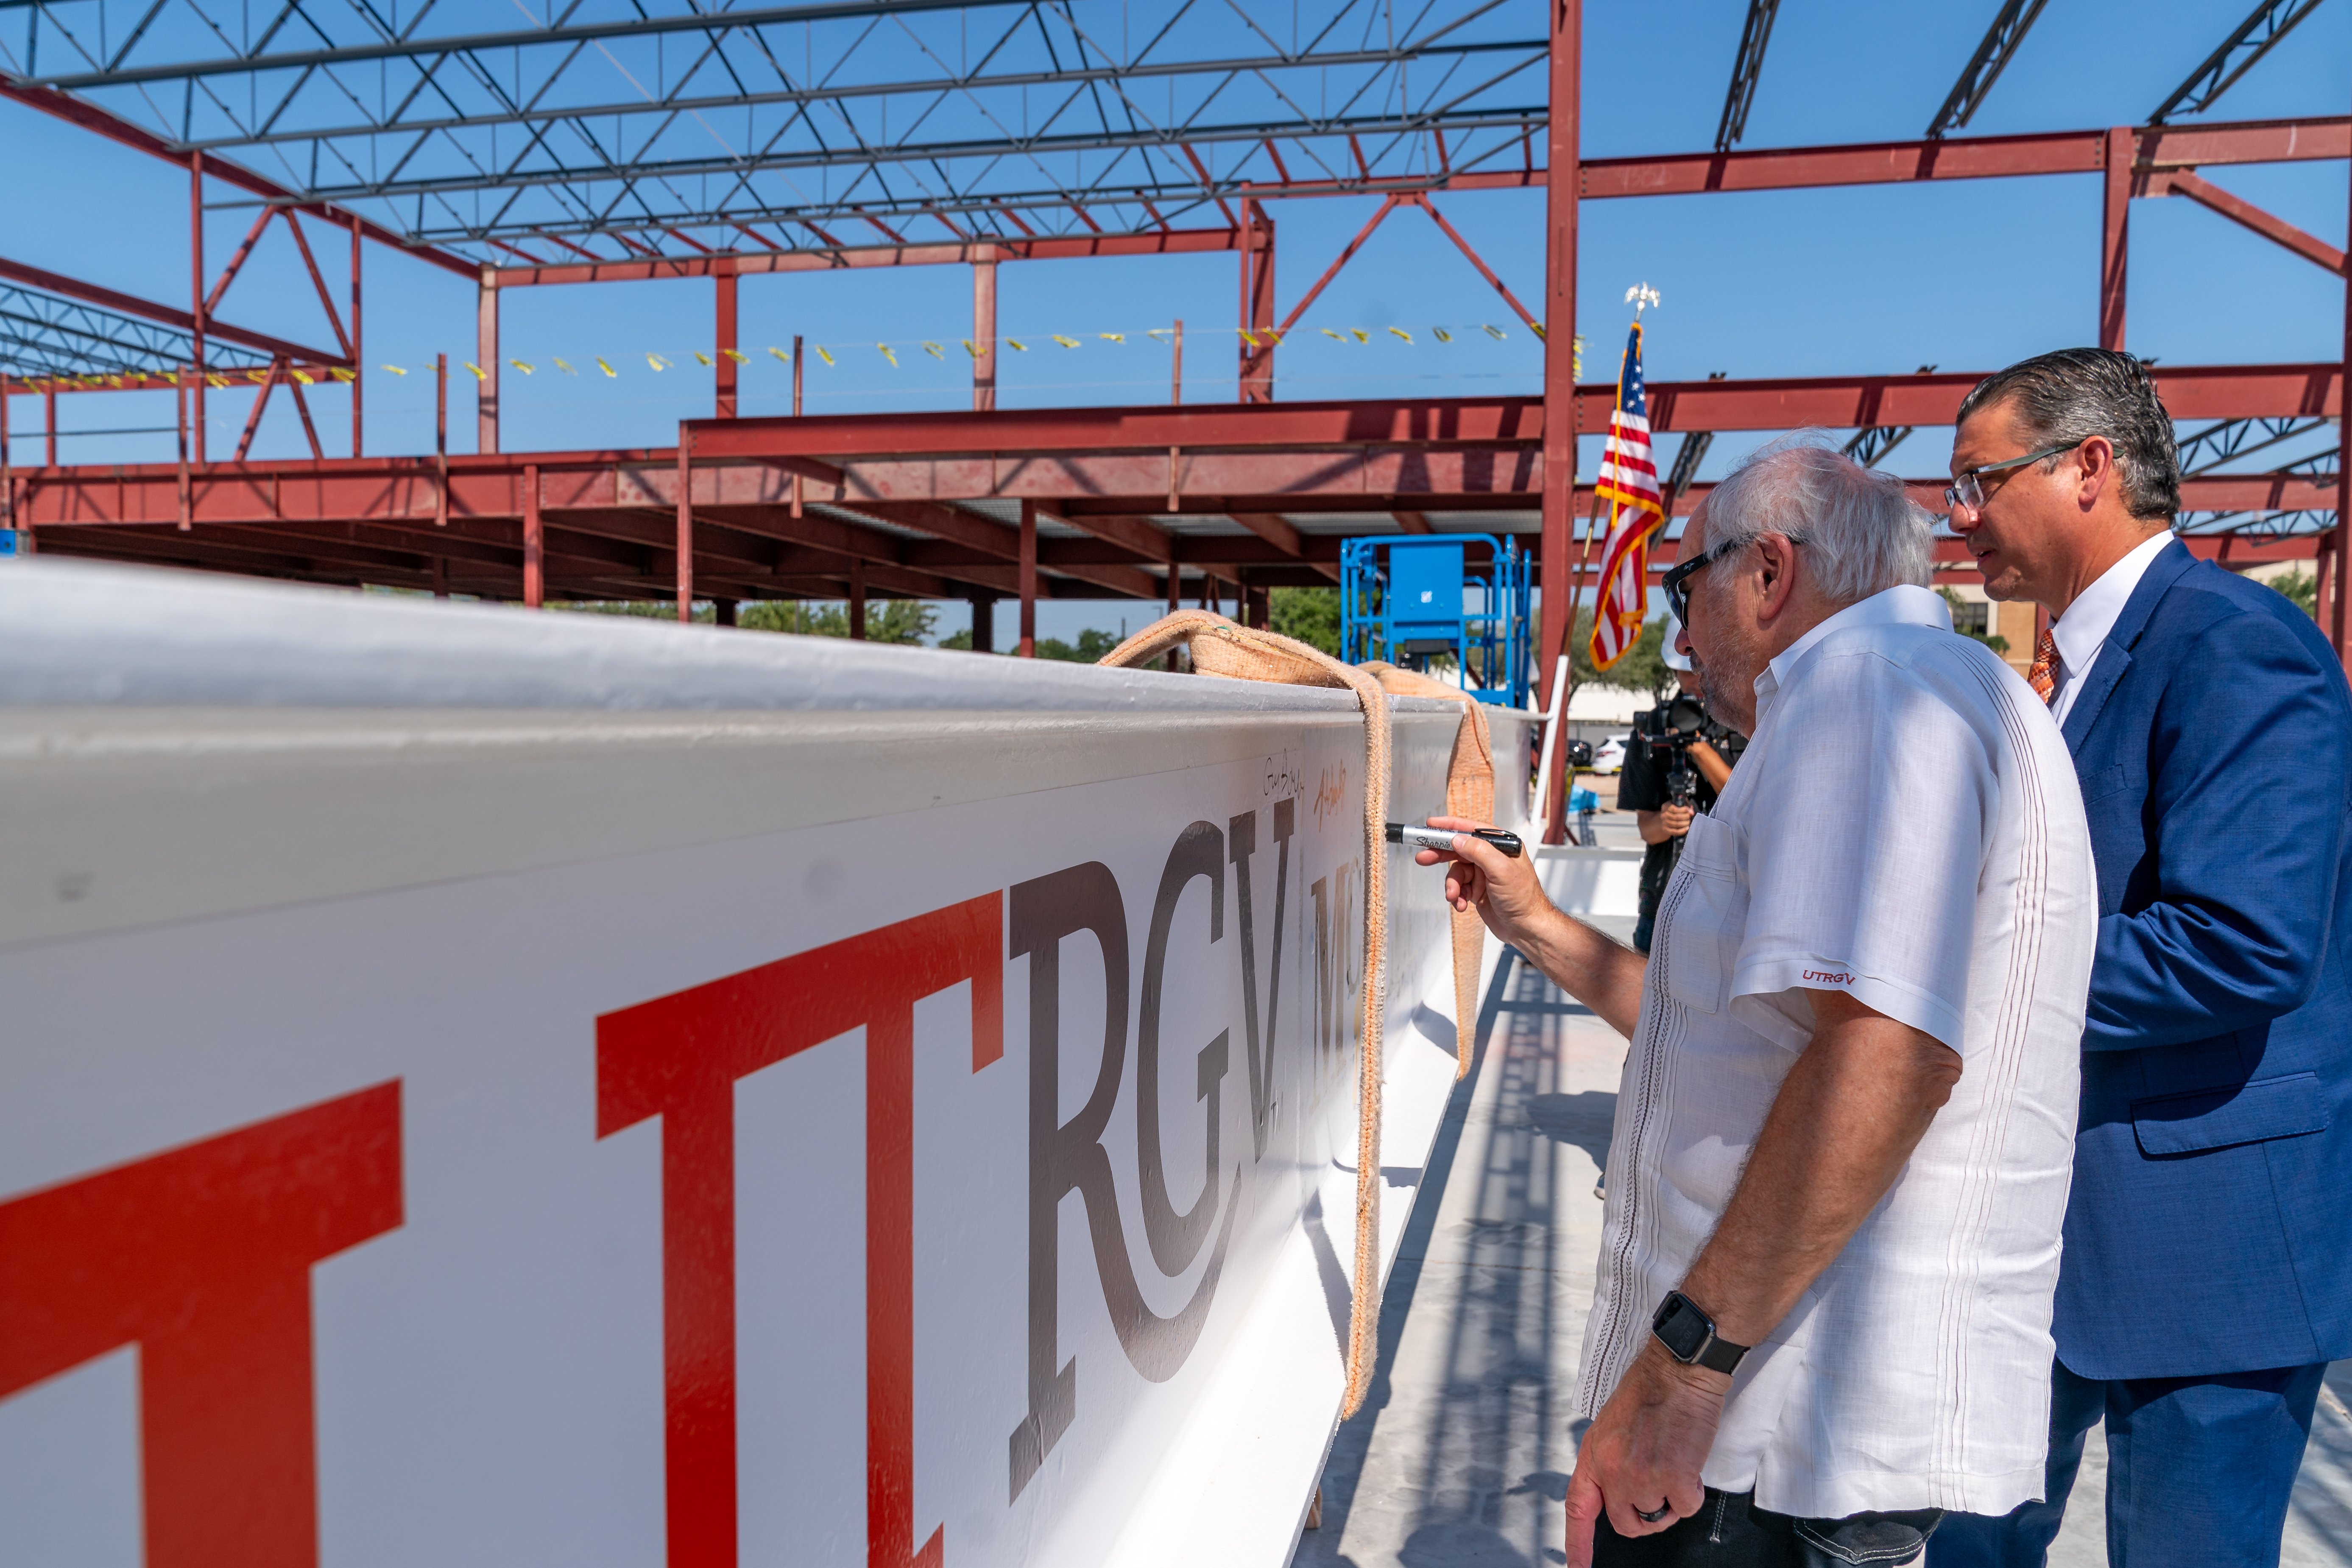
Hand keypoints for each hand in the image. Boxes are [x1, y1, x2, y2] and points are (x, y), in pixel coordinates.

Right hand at [1412, 814, 1553, 949]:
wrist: (1526, 928)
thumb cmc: (1524, 899)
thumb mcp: (1502, 871)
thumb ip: (1479, 851)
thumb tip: (1458, 839)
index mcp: (1502, 846)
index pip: (1473, 829)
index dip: (1451, 826)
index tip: (1432, 824)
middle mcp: (1492, 857)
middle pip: (1459, 849)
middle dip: (1441, 855)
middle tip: (1423, 857)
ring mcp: (1484, 874)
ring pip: (1456, 872)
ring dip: (1452, 885)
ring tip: (1454, 896)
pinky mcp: (1478, 889)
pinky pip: (1459, 887)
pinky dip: (1457, 896)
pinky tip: (1461, 904)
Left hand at [1563, 1340, 1727, 1567]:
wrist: (1677, 1370)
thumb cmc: (1649, 1390)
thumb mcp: (1612, 1426)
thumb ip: (1610, 1461)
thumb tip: (1618, 1490)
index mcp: (1594, 1456)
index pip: (1578, 1510)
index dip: (1577, 1544)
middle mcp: (1613, 1472)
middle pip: (1626, 1524)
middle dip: (1644, 1516)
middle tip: (1659, 1490)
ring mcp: (1643, 1478)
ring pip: (1659, 1516)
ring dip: (1671, 1497)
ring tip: (1674, 1462)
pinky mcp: (1675, 1478)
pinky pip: (1686, 1507)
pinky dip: (1692, 1492)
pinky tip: (1689, 1463)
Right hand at [1660, 803, 1694, 835]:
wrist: (1666, 820)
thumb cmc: (1675, 811)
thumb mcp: (1679, 805)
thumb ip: (1686, 806)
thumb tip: (1691, 812)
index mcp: (1666, 806)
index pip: (1674, 808)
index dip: (1683, 810)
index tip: (1690, 811)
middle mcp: (1663, 815)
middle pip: (1676, 817)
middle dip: (1686, 817)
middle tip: (1690, 817)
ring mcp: (1664, 823)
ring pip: (1677, 824)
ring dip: (1685, 823)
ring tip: (1689, 822)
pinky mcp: (1666, 830)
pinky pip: (1675, 831)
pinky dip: (1682, 830)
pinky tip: (1687, 828)